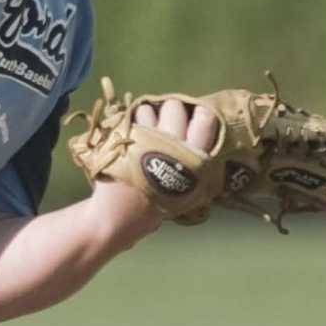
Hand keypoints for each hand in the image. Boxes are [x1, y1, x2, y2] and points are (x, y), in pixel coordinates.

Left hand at [92, 98, 221, 243]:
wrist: (119, 217)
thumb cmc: (156, 206)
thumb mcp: (188, 191)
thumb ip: (196, 165)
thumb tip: (199, 133)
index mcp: (196, 160)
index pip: (206, 119)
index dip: (197, 115)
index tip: (191, 120)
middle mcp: (175, 146)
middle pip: (175, 107)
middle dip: (169, 112)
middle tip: (164, 125)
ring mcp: (148, 141)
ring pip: (151, 109)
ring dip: (147, 117)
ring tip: (144, 132)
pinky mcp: (125, 139)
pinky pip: (130, 117)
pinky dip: (130, 122)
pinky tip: (129, 135)